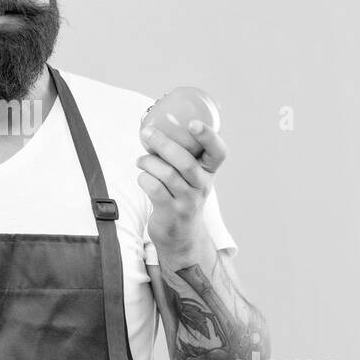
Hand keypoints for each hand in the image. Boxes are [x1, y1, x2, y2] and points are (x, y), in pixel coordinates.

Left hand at [135, 117, 227, 257]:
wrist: (182, 236)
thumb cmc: (181, 196)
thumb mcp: (190, 177)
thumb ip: (180, 155)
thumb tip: (154, 127)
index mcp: (208, 172)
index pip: (218, 152)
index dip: (208, 136)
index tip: (193, 123)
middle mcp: (202, 186)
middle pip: (185, 161)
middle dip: (163, 143)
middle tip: (147, 133)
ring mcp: (187, 201)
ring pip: (167, 174)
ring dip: (148, 162)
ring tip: (140, 160)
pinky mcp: (171, 212)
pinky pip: (154, 189)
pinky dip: (144, 178)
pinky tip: (143, 177)